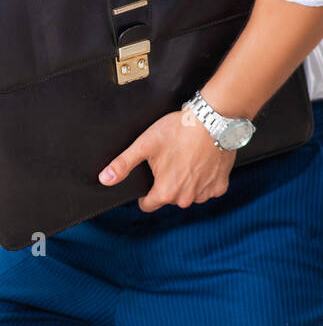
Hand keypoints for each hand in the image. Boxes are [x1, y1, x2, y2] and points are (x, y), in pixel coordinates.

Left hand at [97, 109, 235, 211]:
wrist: (212, 120)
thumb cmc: (178, 131)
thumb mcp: (144, 145)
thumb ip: (123, 164)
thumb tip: (105, 179)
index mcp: (165, 192)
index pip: (148, 205)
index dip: (145, 193)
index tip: (150, 177)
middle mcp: (186, 198)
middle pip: (169, 198)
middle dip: (167, 184)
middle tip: (170, 161)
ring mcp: (205, 193)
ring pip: (189, 195)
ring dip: (186, 183)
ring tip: (186, 160)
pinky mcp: (220, 185)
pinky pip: (207, 189)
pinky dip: (204, 180)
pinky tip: (201, 163)